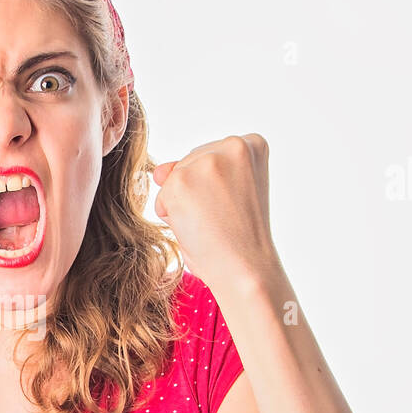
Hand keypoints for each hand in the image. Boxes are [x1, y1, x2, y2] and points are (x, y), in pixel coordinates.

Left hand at [152, 133, 279, 289]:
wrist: (246, 269)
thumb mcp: (227, 192)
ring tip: (211, 223)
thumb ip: (196, 172)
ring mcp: (206, 161)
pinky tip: (197, 228)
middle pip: (192, 162)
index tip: (236, 205)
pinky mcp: (181, 181)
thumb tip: (159, 171)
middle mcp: (232, 144)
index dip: (218, 186)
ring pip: (175, 178)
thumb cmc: (240, 237)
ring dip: (183, 204)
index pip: (214, 156)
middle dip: (198, 192)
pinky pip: (162, 196)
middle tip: (223, 218)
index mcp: (252, 143)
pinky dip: (172, 216)